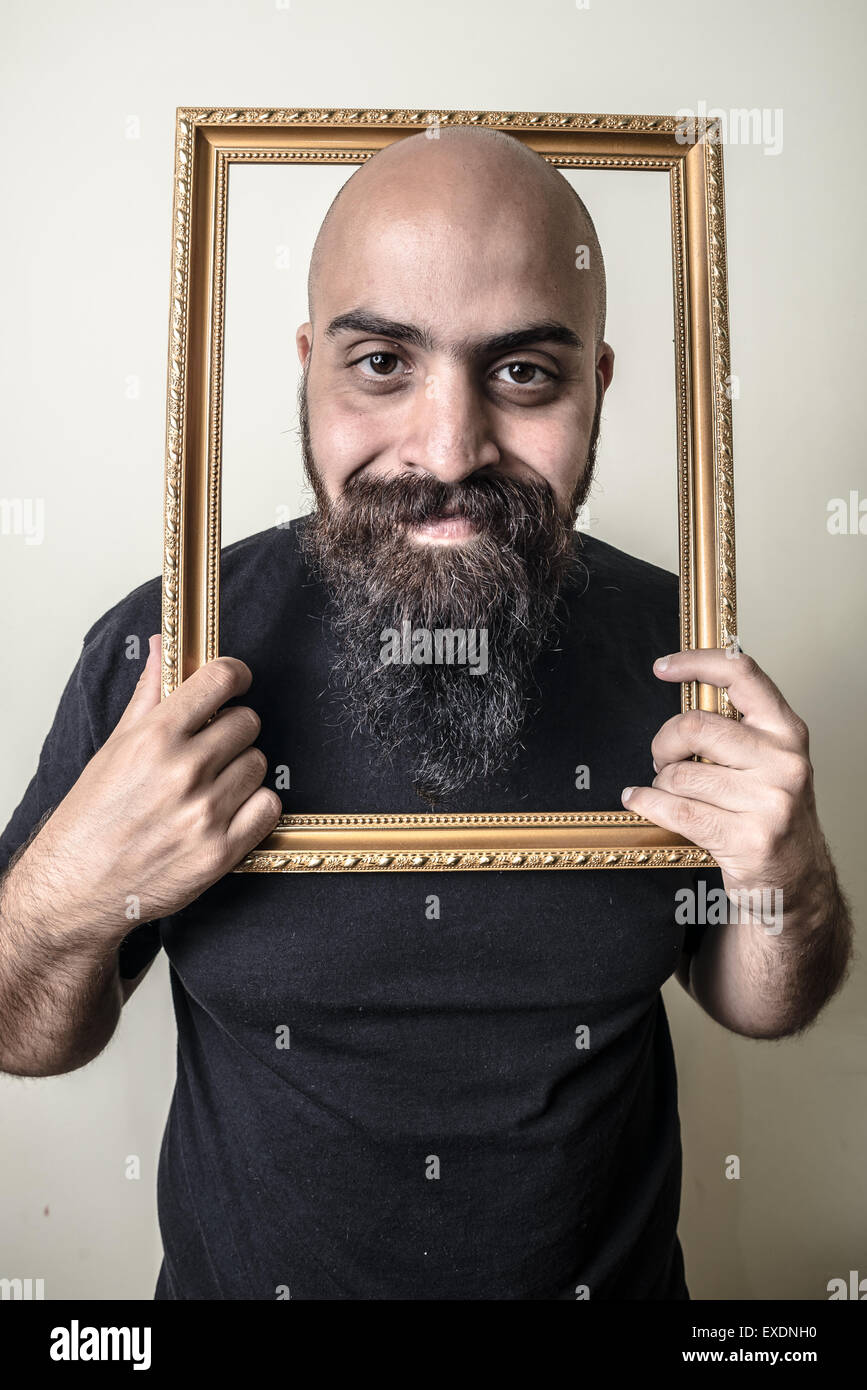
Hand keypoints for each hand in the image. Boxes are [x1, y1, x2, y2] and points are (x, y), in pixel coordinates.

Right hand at [16, 635, 282, 938]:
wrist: (76, 885)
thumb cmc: (93, 816)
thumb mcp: (115, 746)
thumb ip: (148, 695)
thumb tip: (161, 647)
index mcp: (155, 737)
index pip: (220, 679)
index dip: (235, 675)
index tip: (235, 682)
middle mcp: (183, 770)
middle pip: (248, 722)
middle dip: (233, 732)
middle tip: (211, 750)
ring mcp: (204, 812)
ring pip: (258, 764)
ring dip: (240, 772)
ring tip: (208, 788)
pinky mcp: (220, 851)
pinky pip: (269, 807)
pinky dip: (254, 808)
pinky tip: (226, 813)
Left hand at [621, 648, 832, 917]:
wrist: (797, 879)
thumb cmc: (772, 812)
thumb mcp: (769, 760)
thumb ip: (737, 727)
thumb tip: (684, 689)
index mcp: (787, 731)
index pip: (742, 676)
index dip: (696, 663)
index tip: (662, 667)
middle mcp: (784, 762)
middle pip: (696, 726)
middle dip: (664, 743)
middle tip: (662, 758)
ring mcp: (769, 802)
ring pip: (680, 775)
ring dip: (660, 783)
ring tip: (669, 790)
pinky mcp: (747, 839)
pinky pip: (676, 810)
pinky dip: (646, 803)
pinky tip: (638, 800)